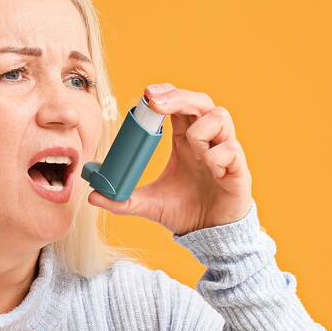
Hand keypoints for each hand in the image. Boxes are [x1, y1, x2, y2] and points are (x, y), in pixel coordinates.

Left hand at [86, 82, 252, 234]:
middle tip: (157, 103)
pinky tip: (211, 170)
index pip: (179, 104)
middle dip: (179, 96)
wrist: (210, 237)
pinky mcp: (238, 169)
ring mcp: (225, 151)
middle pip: (200, 101)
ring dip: (202, 128)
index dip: (166, 94)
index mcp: (186, 140)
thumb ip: (123, 200)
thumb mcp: (149, 204)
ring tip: (193, 149)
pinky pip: (232, 149)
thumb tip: (93, 196)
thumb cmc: (185, 212)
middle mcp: (207, 139)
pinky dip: (218, 155)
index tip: (147, 95)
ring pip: (220, 117)